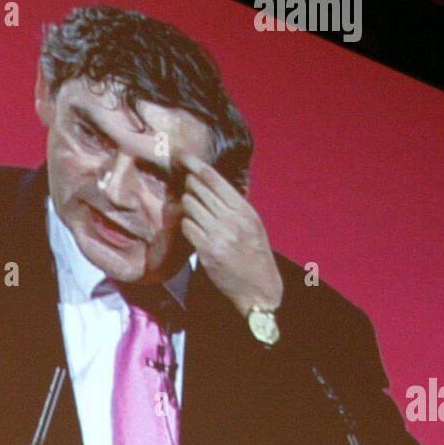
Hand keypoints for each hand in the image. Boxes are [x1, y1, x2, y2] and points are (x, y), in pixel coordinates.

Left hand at [178, 153, 283, 317]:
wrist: (259, 287)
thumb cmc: (255, 255)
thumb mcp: (252, 224)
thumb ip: (234, 206)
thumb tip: (211, 186)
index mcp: (245, 210)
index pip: (216, 180)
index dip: (197, 166)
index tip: (184, 157)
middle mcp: (232, 219)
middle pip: (199, 190)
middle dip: (189, 185)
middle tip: (185, 184)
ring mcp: (218, 234)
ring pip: (190, 207)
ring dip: (187, 207)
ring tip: (193, 212)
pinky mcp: (207, 251)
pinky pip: (187, 227)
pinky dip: (187, 226)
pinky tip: (193, 230)